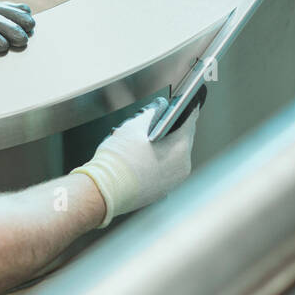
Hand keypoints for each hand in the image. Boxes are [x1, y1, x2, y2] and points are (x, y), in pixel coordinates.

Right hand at [72, 96, 199, 227]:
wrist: (104, 190)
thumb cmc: (119, 160)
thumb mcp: (134, 126)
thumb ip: (152, 112)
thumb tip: (160, 107)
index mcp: (180, 149)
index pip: (190, 121)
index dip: (186, 109)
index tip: (185, 103)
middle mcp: (182, 167)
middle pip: (182, 140)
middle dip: (171, 129)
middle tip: (156, 122)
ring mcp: (174, 181)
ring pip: (174, 156)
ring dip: (164, 147)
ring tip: (144, 141)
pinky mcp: (163, 191)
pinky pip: (166, 170)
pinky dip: (158, 162)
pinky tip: (141, 159)